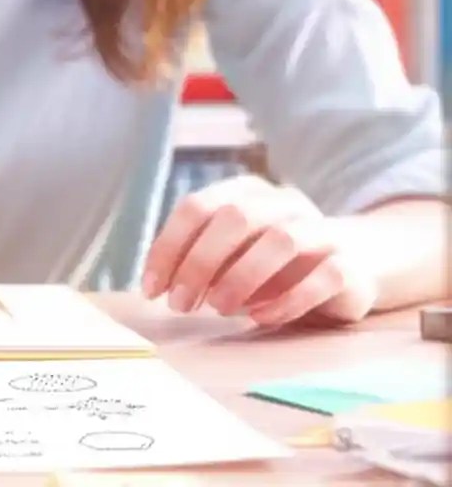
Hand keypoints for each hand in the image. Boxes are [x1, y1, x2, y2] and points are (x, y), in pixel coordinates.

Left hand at [142, 176, 377, 325]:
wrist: (357, 262)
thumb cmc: (275, 263)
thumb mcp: (232, 254)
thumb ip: (198, 259)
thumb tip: (157, 285)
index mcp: (247, 193)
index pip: (197, 206)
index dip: (169, 247)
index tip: (152, 288)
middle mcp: (284, 204)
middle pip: (236, 218)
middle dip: (200, 262)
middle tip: (180, 304)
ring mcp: (323, 231)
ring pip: (282, 241)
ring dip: (241, 278)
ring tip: (219, 309)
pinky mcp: (352, 266)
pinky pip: (322, 277)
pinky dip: (286, 300)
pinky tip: (262, 318)